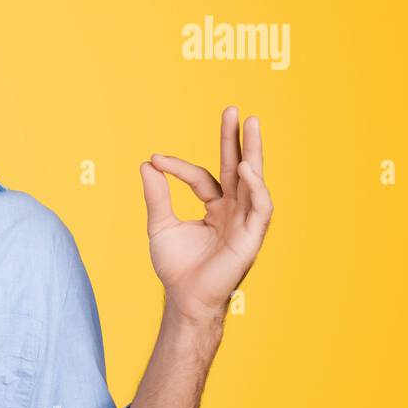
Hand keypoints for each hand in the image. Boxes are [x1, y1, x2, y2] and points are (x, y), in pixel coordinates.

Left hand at [139, 106, 273, 324]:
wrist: (183, 298)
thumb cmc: (175, 267)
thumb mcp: (160, 225)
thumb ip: (156, 195)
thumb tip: (146, 163)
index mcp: (216, 207)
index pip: (201, 177)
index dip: (177, 167)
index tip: (154, 159)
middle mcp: (234, 210)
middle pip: (238, 168)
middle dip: (237, 139)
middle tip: (235, 110)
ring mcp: (245, 222)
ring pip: (254, 181)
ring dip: (253, 152)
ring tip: (249, 125)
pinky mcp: (252, 237)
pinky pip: (260, 207)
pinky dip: (256, 187)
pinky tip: (247, 168)